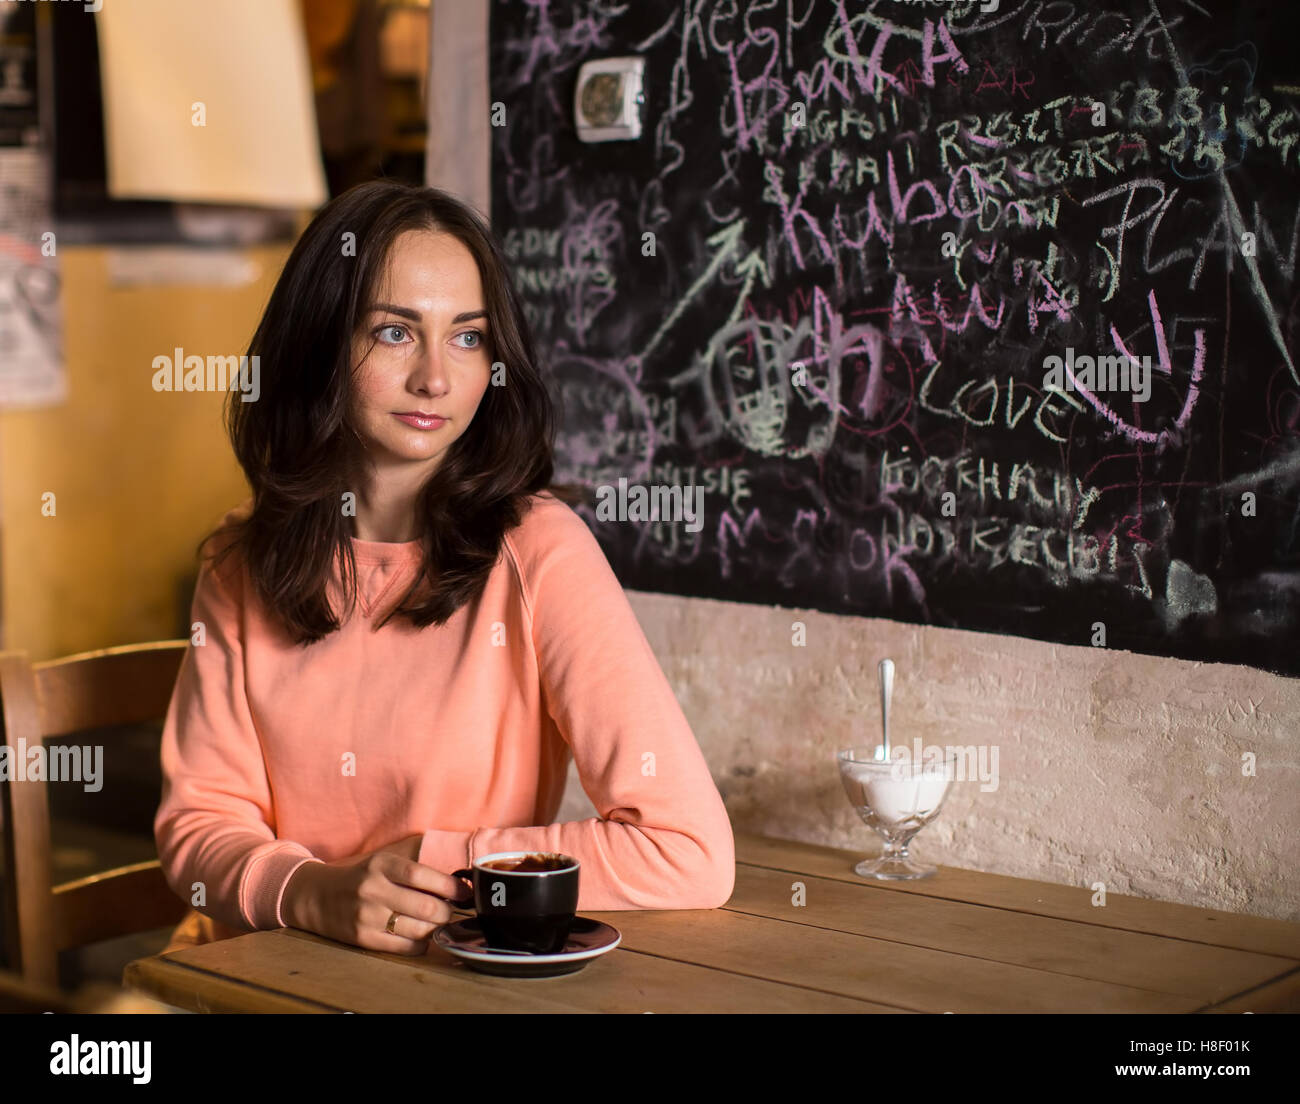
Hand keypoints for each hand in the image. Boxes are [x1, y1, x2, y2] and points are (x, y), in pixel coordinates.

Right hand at [281, 844, 464, 953]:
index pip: (424, 876)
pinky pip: (405, 947)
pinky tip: (418, 934)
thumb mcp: (384, 864)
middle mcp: (374, 890)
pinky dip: (420, 943)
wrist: (318, 897)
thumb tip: (457, 887)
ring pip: (420, 930)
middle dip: (447, 912)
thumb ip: (415, 873)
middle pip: (427, 908)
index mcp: (382, 865)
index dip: (451, 887)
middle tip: (450, 910)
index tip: (464, 892)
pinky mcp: (364, 938)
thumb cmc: (362, 878)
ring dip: (435, 928)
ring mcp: (368, 916)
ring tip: (434, 922)